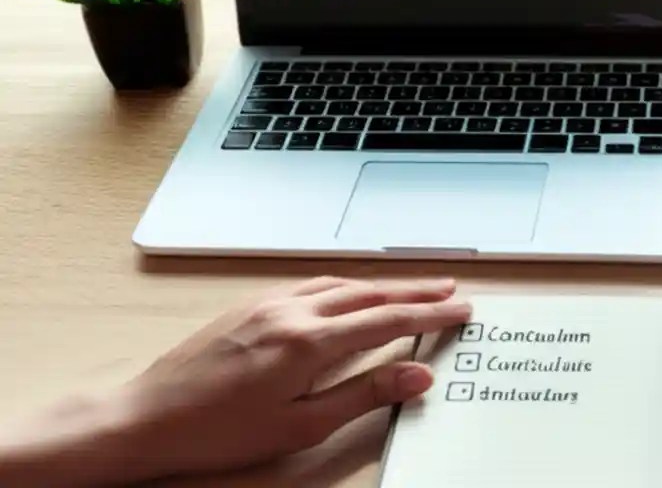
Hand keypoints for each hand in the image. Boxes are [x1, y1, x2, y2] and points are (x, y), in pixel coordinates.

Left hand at [0, 276, 470, 486]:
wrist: (147, 417)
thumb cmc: (219, 430)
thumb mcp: (301, 426)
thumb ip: (365, 395)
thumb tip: (417, 375)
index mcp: (309, 342)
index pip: (388, 319)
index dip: (431, 314)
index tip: (462, 310)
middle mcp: (292, 311)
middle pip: (370, 292)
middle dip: (415, 290)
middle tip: (451, 290)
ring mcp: (268, 304)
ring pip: (341, 283)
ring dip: (382, 284)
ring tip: (412, 289)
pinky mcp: (249, 306)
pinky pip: (311, 284)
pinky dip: (345, 284)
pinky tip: (350, 291)